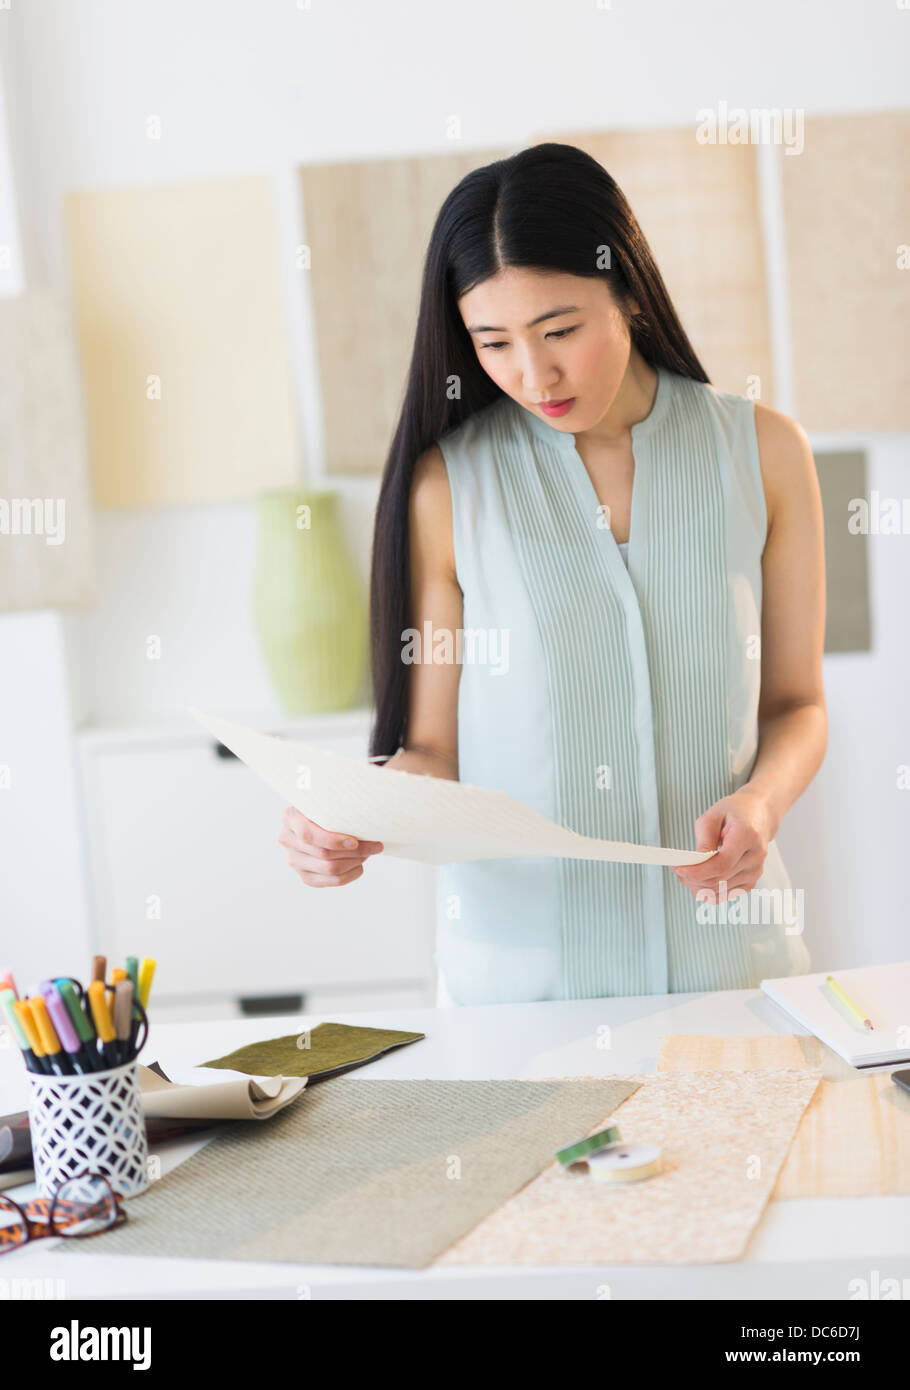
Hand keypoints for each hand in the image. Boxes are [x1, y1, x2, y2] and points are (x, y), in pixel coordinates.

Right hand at [278, 807, 383, 886]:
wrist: (319, 819)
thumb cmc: (329, 806)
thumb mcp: (329, 798)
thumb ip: (339, 801)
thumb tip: (369, 805)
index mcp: (290, 817)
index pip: (309, 835)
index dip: (334, 841)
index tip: (355, 841)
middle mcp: (287, 839)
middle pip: (323, 854)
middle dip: (354, 851)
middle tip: (375, 845)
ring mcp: (294, 860)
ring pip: (329, 869)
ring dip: (355, 862)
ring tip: (369, 852)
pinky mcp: (305, 875)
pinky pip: (329, 881)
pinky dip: (349, 875)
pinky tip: (360, 866)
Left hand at [673, 787, 773, 901]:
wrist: (759, 814)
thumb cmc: (736, 812)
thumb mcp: (713, 817)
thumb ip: (704, 841)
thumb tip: (694, 863)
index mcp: (747, 836)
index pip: (722, 864)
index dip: (698, 871)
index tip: (679, 869)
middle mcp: (755, 856)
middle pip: (720, 880)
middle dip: (693, 879)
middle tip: (677, 869)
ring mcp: (755, 871)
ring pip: (721, 891)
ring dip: (698, 886)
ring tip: (686, 872)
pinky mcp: (751, 881)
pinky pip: (726, 895)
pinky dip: (709, 891)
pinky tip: (700, 880)